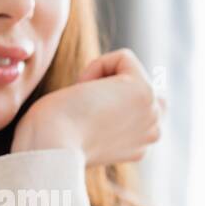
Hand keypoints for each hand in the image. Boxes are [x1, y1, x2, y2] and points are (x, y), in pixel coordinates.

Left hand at [12, 48, 164, 165]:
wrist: (51, 148)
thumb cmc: (51, 140)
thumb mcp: (85, 132)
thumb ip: (107, 120)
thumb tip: (114, 98)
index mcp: (141, 147)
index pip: (135, 107)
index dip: (105, 101)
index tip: (82, 122)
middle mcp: (153, 133)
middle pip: (134, 86)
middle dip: (106, 87)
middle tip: (82, 112)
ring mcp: (153, 114)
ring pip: (130, 71)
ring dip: (102, 77)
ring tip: (84, 102)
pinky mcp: (145, 93)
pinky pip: (125, 58)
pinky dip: (97, 66)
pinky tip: (84, 92)